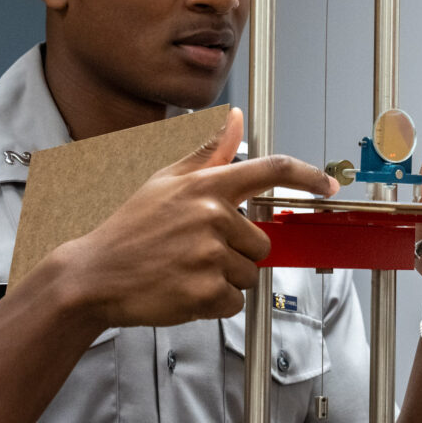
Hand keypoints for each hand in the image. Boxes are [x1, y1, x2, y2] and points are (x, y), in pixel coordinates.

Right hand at [58, 108, 335, 327]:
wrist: (94, 275)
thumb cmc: (130, 229)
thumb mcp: (164, 181)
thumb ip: (208, 153)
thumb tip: (235, 120)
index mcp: (206, 186)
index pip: (272, 169)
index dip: (308, 175)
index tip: (327, 184)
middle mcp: (213, 217)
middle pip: (261, 241)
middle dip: (237, 252)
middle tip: (195, 252)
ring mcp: (210, 255)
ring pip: (247, 273)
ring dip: (223, 278)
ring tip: (184, 270)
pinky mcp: (206, 291)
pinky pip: (234, 302)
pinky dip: (213, 302)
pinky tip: (183, 289)